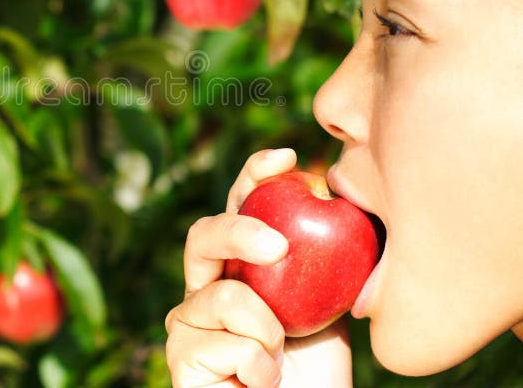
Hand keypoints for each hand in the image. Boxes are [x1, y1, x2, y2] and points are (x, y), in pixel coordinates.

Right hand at [165, 148, 352, 386]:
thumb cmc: (317, 365)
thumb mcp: (331, 302)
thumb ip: (327, 256)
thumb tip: (340, 194)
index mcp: (239, 263)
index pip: (238, 206)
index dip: (255, 174)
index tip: (288, 158)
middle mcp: (206, 285)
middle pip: (203, 235)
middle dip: (239, 232)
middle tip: (279, 247)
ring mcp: (189, 321)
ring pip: (222, 297)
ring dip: (267, 330)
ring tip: (280, 355)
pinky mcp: (181, 357)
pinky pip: (226, 346)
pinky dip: (260, 368)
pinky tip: (263, 383)